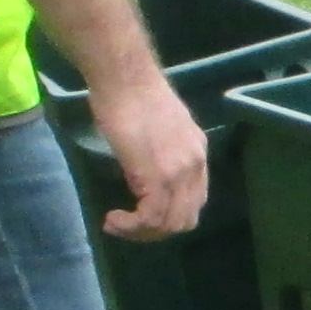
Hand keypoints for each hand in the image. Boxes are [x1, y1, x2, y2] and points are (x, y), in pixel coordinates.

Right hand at [91, 72, 210, 238]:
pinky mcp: (157, 174)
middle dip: (155, 231)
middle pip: (185, 218)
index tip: (140, 215)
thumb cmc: (130, 95)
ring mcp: (179, 170)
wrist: (124, 77)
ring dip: (141, 232)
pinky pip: (151, 216)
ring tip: (117, 224)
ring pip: (170, 223)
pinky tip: (113, 219)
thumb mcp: (157, 128)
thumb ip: (160, 152)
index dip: (168, 215)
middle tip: (128, 226)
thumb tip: (145, 173)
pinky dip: (131, 226)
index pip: (194, 200)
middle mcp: (195, 164)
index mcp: (197, 152)